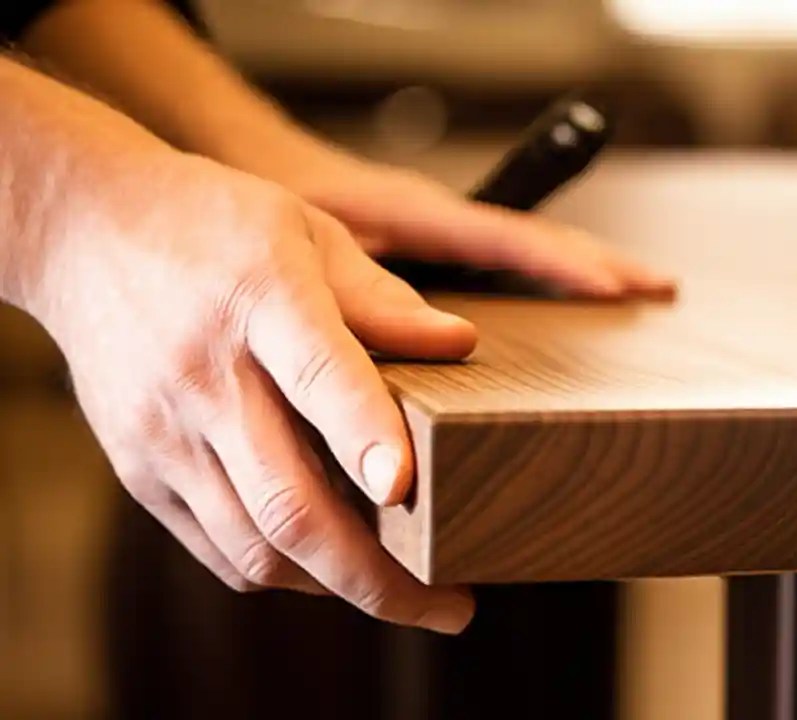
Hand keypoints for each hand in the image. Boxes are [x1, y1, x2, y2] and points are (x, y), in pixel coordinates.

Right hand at [22, 149, 475, 631]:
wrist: (85, 232)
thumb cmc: (216, 227)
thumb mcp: (308, 232)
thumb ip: (381, 299)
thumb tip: (460, 344)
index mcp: (260, 299)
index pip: (316, 374)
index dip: (365, 435)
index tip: (406, 487)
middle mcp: (207, 376)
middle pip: (287, 500)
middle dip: (376, 575)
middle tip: (452, 608)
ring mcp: (166, 432)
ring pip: (254, 544)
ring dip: (338, 585)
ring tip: (407, 594)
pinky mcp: (141, 468)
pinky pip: (219, 548)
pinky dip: (283, 570)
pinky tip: (332, 566)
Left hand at [253, 147, 676, 299]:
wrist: (241, 175)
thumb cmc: (272, 211)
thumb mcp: (320, 254)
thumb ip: (378, 292)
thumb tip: (453, 337)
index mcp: (424, 215)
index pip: (516, 240)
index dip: (569, 266)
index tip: (624, 287)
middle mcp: (443, 219)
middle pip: (541, 238)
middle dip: (603, 261)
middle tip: (663, 288)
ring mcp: (442, 232)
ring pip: (528, 244)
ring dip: (582, 264)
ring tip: (636, 292)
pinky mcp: (432, 247)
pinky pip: (505, 254)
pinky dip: (546, 269)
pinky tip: (562, 301)